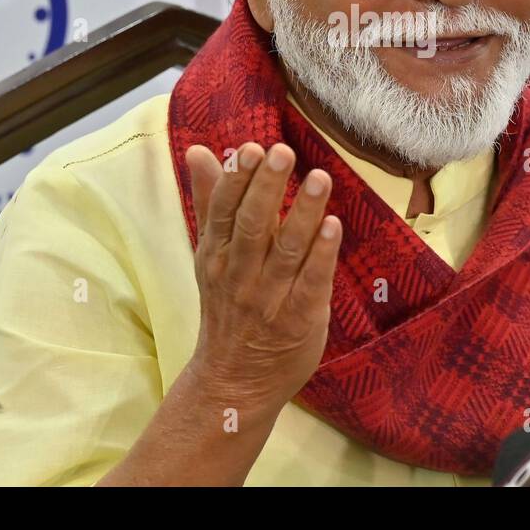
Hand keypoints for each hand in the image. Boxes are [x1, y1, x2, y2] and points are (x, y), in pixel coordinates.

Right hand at [184, 141, 340, 411]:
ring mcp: (269, 299)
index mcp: (215, 254)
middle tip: (282, 152)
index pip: (223, 211)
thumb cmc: (226, 305)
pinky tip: (333, 226)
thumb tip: (197, 150)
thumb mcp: (210, 254)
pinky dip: (322, 255)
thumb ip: (209, 200)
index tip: (250, 148)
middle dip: (267, 187)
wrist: (233, 380)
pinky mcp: (299, 320)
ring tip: (320, 178)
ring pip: (287, 251)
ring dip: (303, 214)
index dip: (237, 180)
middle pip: (253, 226)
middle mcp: (239, 275)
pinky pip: (312, 284)